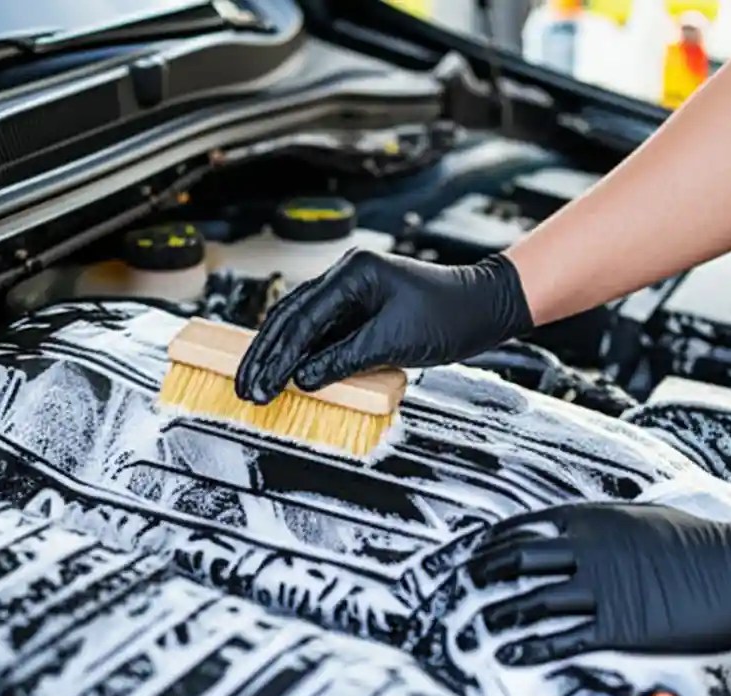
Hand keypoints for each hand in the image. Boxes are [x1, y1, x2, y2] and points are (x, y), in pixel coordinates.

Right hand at [235, 250, 533, 402]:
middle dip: (266, 355)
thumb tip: (303, 379)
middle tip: (245, 387)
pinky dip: (304, 352)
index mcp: (353, 273)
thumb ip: (344, 359)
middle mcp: (347, 275)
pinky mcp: (361, 308)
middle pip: (291, 316)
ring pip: (302, 322)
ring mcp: (353, 290)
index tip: (261, 386)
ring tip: (257, 384)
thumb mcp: (394, 342)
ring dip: (280, 354)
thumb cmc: (450, 315)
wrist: (485, 306)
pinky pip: (323, 330)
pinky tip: (287, 373)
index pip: (302, 319)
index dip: (277, 356)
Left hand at [463, 502, 730, 664]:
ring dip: (498, 614)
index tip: (473, 549)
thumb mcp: (649, 518)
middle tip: (462, 582)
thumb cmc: (706, 543)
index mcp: (597, 518)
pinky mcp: (618, 627)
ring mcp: (602, 588)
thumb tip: (585, 531)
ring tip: (478, 625)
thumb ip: (610, 526)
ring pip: (531, 601)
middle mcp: (590, 549)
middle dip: (483, 572)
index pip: (526, 525)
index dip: (493, 540)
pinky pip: (561, 638)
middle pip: (519, 560)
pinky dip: (528, 647)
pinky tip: (509, 653)